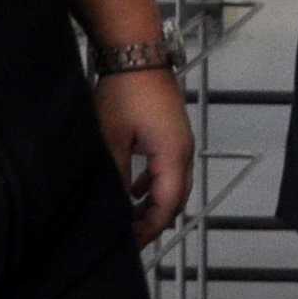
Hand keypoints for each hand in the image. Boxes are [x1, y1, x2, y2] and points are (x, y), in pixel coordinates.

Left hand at [94, 66, 194, 245]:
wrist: (137, 54)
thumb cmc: (125, 92)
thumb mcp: (113, 139)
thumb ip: (117, 176)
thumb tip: (115, 206)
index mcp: (173, 156)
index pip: (167, 206)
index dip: (148, 229)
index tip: (129, 244)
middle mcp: (183, 152)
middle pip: (175, 199)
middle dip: (153, 221)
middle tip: (128, 237)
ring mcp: (180, 141)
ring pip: (172, 185)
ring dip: (153, 204)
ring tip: (130, 219)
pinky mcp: (171, 133)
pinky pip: (167, 169)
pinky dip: (153, 185)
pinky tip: (135, 190)